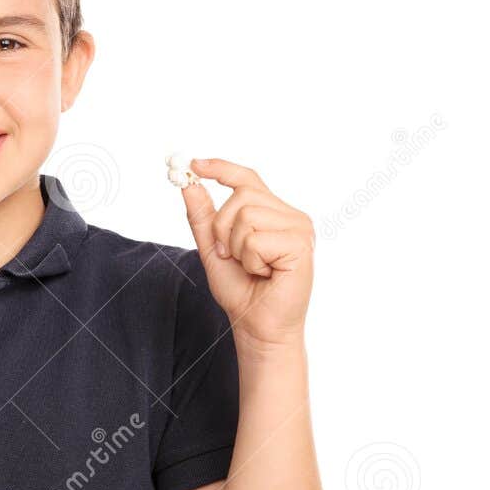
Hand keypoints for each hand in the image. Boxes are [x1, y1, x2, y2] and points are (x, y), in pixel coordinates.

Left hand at [175, 157, 313, 354]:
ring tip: (252, 267)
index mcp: (272, 213)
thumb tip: (188, 185)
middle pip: (241, 195)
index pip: (248, 179)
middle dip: (222, 228)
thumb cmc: (241, 290)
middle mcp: (290, 215)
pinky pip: (256, 239)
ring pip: (247, 215)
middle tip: (229, 255)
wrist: (257, 325)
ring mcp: (299, 227)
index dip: (221, 168)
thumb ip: (203, 217)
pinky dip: (250, 261)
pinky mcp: (300, 244)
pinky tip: (265, 274)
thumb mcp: (212, 249)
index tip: (193, 164)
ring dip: (237, 247)